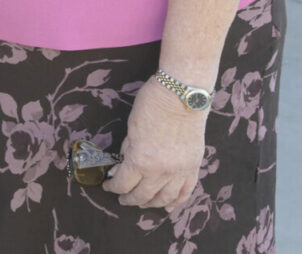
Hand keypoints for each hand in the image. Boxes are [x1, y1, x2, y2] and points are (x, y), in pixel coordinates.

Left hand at [102, 77, 207, 212]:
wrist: (183, 96)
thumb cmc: (152, 106)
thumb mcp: (131, 129)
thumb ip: (127, 150)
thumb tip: (121, 166)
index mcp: (141, 161)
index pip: (123, 183)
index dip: (113, 186)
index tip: (107, 185)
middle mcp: (162, 172)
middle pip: (143, 195)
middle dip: (130, 199)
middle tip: (122, 199)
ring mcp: (180, 172)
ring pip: (165, 198)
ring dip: (151, 204)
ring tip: (142, 204)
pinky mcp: (194, 167)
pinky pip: (185, 192)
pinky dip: (176, 201)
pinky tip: (168, 206)